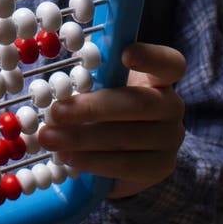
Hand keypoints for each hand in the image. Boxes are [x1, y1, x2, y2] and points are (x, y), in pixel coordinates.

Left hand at [37, 42, 185, 197]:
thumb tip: (65, 60)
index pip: (169, 63)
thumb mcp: (101, 82)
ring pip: (128, 139)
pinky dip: (91, 162)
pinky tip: (66, 157)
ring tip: (50, 138)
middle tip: (56, 111)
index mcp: (161, 78)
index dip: (150, 57)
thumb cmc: (106, 104)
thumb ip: (91, 69)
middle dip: (93, 108)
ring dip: (82, 139)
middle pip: (141, 103)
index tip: (124, 54)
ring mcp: (170, 140)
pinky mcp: (159, 170)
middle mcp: (172, 107)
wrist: (126, 149)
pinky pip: (124, 167)